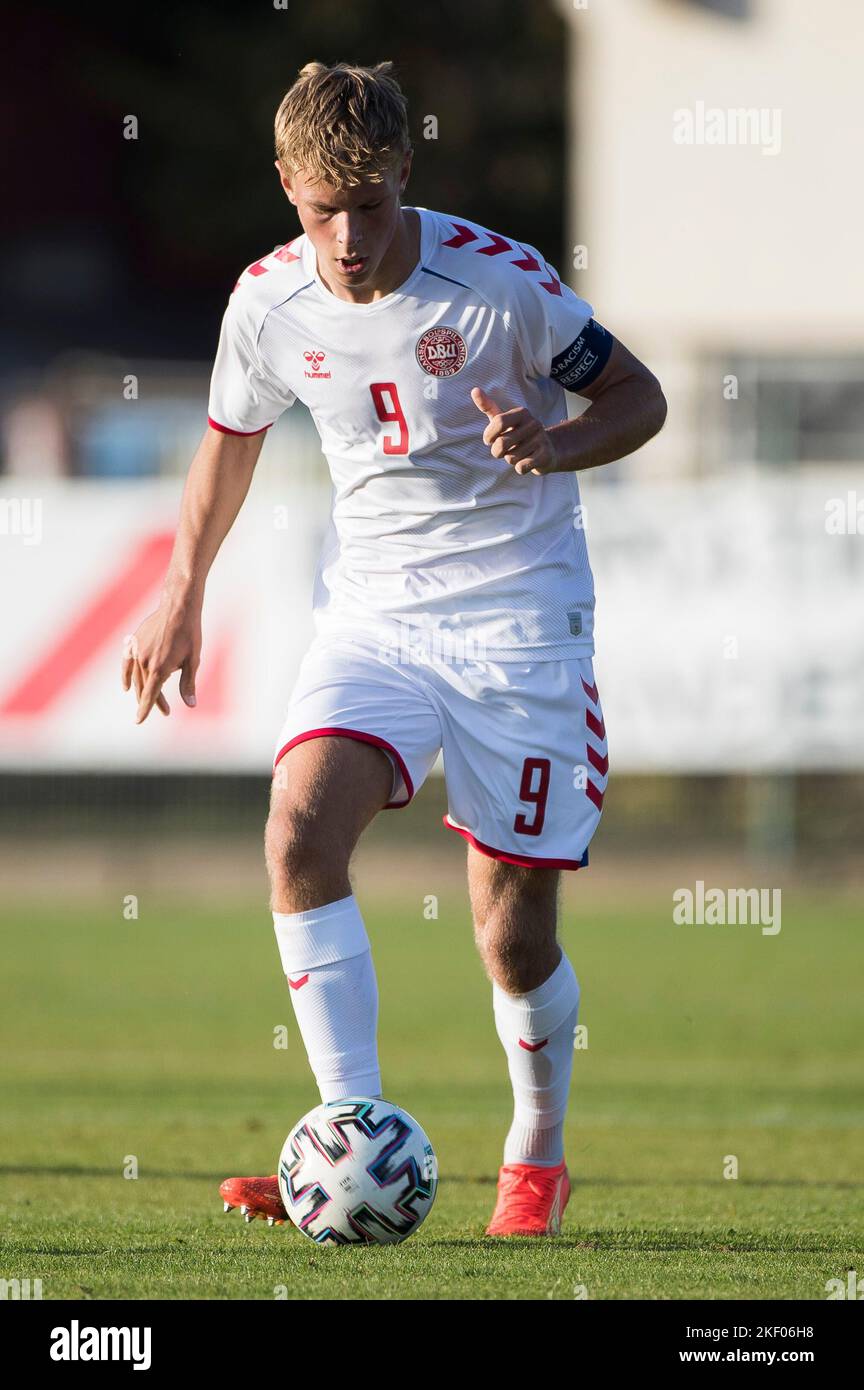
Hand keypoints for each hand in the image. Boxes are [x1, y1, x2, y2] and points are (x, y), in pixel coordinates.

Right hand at [121, 603, 201, 723]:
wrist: (178, 607)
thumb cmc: (190, 634)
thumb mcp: (193, 660)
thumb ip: (188, 684)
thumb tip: (191, 705)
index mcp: (159, 668)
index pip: (150, 695)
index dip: (145, 710)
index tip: (138, 721)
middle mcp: (145, 661)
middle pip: (144, 688)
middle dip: (153, 702)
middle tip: (166, 711)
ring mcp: (137, 651)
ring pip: (136, 677)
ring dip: (143, 690)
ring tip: (151, 700)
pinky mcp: (133, 642)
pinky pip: (127, 663)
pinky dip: (126, 675)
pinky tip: (126, 687)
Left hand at [471, 387, 559, 475]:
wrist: (548, 450)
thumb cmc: (519, 434)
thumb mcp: (503, 420)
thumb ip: (488, 407)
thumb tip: (474, 390)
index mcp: (522, 413)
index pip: (498, 422)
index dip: (489, 435)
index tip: (490, 440)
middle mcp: (533, 423)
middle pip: (501, 444)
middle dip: (497, 452)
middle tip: (503, 451)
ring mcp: (541, 439)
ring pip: (510, 458)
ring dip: (510, 460)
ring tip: (520, 453)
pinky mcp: (545, 455)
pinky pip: (521, 467)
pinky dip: (520, 468)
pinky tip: (528, 461)